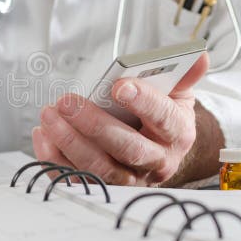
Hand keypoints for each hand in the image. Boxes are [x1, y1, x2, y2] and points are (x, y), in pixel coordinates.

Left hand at [32, 54, 209, 185]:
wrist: (158, 150)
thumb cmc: (163, 117)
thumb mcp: (177, 94)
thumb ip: (183, 74)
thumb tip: (198, 54)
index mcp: (177, 133)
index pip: (164, 119)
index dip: (143, 102)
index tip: (119, 86)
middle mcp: (156, 162)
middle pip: (127, 148)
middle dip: (94, 125)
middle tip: (67, 102)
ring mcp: (129, 179)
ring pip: (99, 168)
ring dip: (70, 142)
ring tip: (50, 115)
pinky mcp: (102, 186)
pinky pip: (76, 179)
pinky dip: (55, 159)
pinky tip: (43, 135)